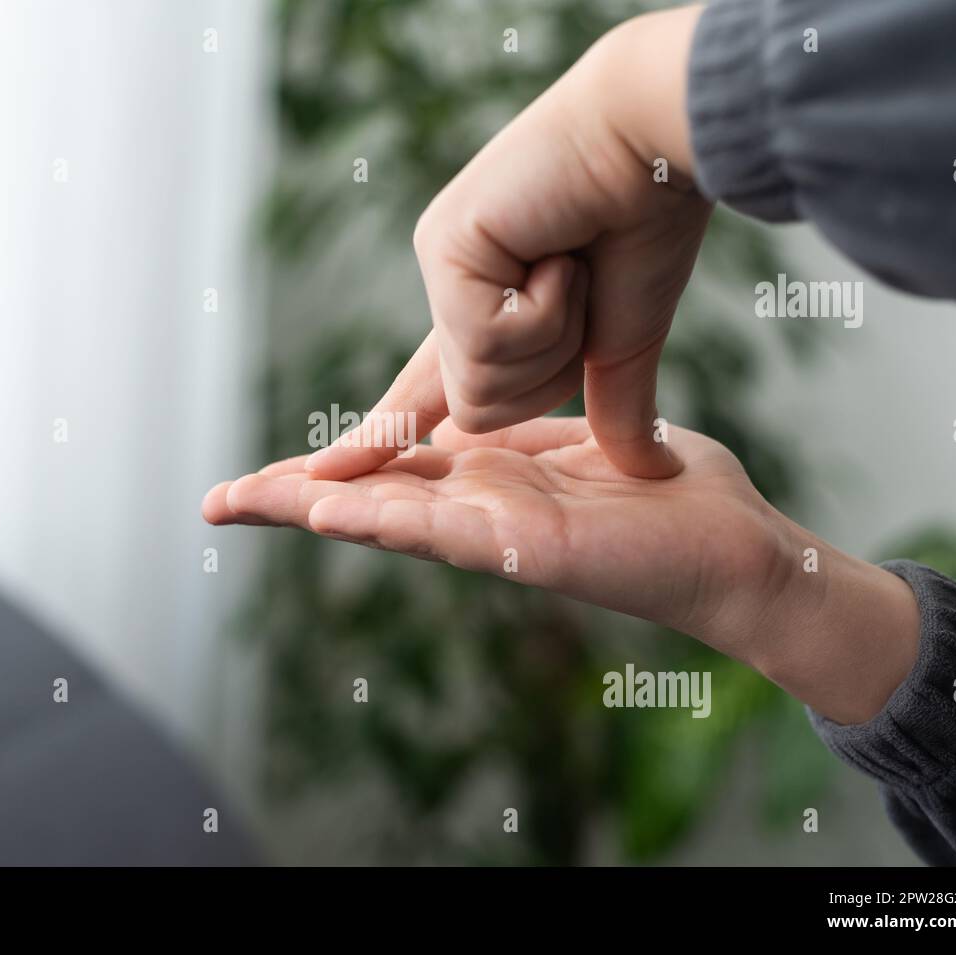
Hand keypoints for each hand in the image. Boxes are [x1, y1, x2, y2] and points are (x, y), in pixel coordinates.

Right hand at [206, 417, 920, 724]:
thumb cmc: (667, 493)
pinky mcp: (529, 550)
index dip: (325, 468)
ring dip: (315, 511)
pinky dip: (384, 520)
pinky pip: (446, 531)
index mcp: (486, 483)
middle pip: (367, 500)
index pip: (388, 471)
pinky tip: (330, 511)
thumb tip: (479, 404)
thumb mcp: (581, 441)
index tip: (270, 470)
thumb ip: (524, 429)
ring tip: (244, 502)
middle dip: (291, 498)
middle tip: (217, 500)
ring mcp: (498, 535)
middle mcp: (478, 511)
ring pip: (387, 518)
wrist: (739, 544)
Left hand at [305, 4, 711, 482]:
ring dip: (551, 337)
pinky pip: (488, 341)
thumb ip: (613, 403)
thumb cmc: (644, 226)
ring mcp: (441, 270)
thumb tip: (646, 465)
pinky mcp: (440, 248)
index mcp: (486, 314)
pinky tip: (555, 249)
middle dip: (547, 372)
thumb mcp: (623, 341)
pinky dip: (545, 308)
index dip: (382, 435)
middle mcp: (451, 293)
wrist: (657, 144)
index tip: (321, 470)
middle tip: (579, 287)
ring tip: (568, 260)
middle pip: (475, 411)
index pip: (424, 390)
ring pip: (478, 386)